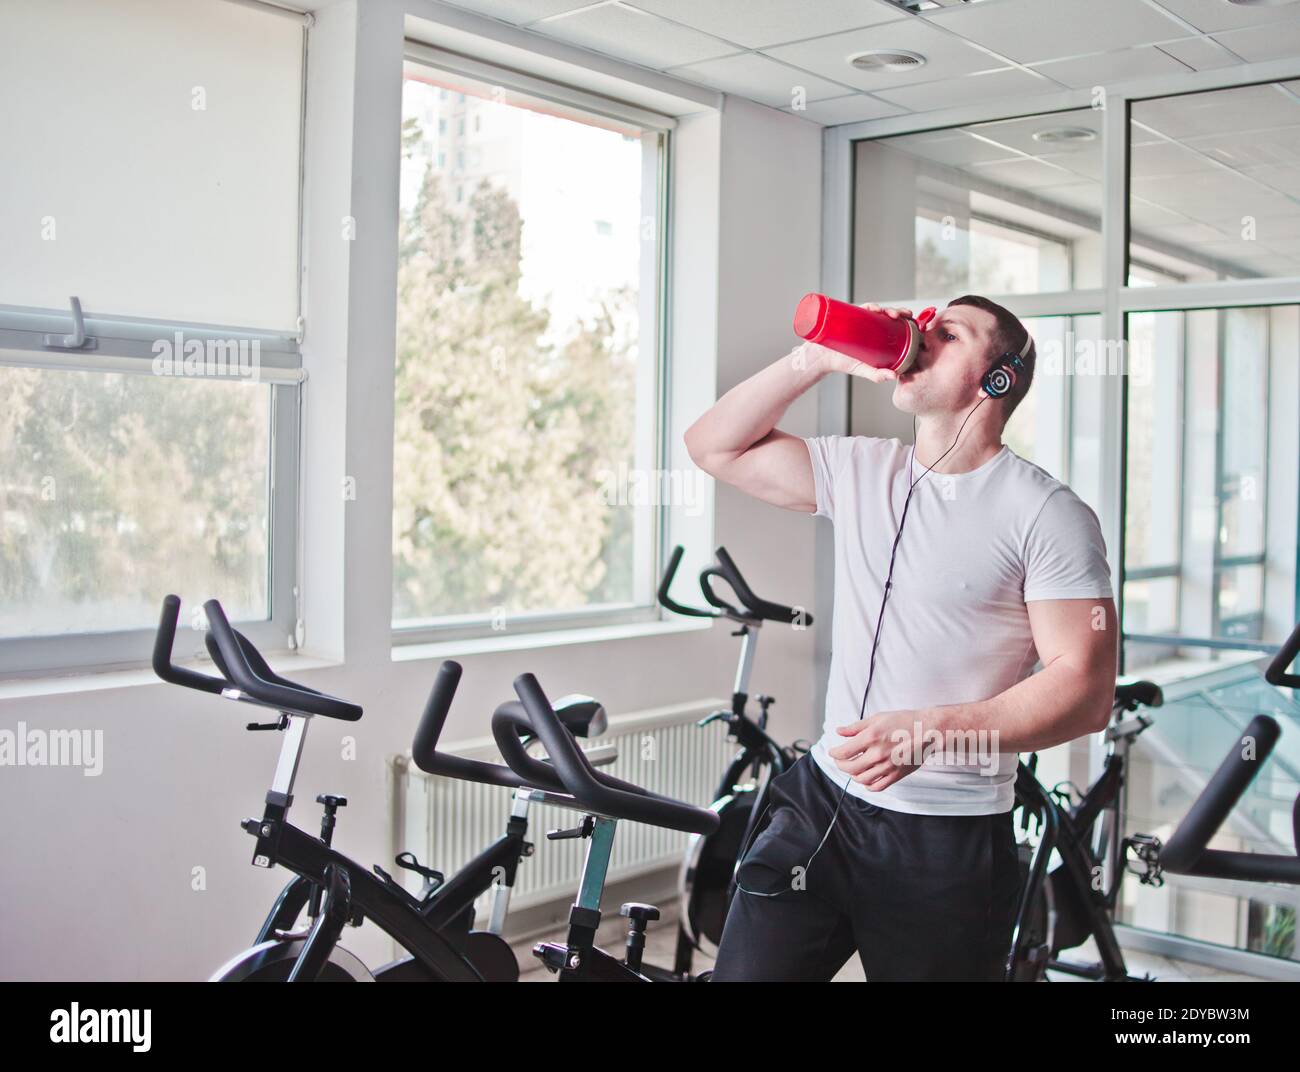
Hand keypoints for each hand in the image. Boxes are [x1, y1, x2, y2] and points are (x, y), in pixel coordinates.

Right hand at [792, 303, 912, 383]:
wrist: (824, 358)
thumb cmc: (845, 363)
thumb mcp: (864, 370)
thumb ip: (877, 375)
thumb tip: (894, 376)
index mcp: (877, 334)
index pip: (894, 323)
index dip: (905, 319)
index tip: (914, 321)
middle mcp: (870, 324)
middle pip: (888, 314)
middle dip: (898, 311)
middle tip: (903, 316)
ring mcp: (860, 319)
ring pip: (877, 309)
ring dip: (886, 308)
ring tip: (891, 314)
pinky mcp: (849, 316)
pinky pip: (861, 308)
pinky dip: (870, 307)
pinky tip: (874, 309)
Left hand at [827, 708, 930, 791]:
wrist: (927, 731)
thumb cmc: (903, 721)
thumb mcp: (877, 718)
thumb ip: (856, 727)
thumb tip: (839, 731)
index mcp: (871, 738)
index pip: (844, 752)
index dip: (834, 754)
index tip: (833, 752)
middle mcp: (877, 754)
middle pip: (850, 768)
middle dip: (840, 765)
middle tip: (840, 761)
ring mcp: (887, 767)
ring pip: (862, 779)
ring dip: (853, 775)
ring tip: (853, 769)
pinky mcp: (896, 775)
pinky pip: (877, 787)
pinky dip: (867, 786)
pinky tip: (866, 779)